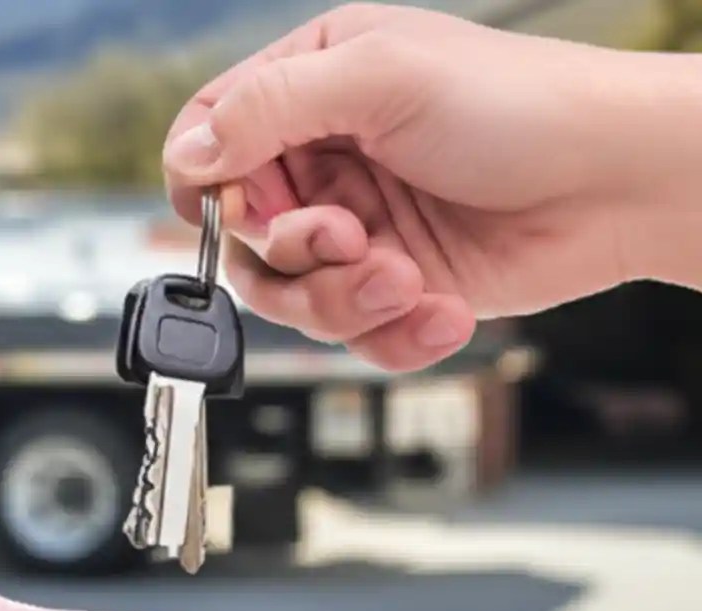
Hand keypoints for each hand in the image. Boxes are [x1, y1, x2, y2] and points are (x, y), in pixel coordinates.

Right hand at [164, 3, 701, 370]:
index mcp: (311, 87)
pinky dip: (387, 334)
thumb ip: (267, 109)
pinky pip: (349, 333)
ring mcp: (358, 227)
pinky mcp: (393, 285)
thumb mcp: (379, 77)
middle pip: (245, 234)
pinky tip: (436, 308)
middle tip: (350, 241)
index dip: (211, 184)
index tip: (240, 210)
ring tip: (405, 278)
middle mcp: (325, 160)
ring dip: (343, 299)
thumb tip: (187, 154)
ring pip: (291, 294)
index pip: (210, 139)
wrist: (621, 182)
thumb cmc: (521, 105)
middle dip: (296, 253)